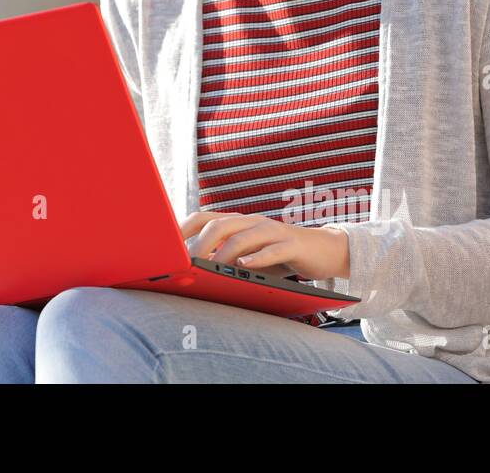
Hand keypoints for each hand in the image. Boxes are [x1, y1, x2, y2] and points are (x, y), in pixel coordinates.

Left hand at [179, 211, 350, 281]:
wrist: (323, 250)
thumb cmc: (278, 254)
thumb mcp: (248, 256)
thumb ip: (223, 259)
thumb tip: (192, 271)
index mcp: (238, 222)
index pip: (204, 217)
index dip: (183, 227)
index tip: (166, 244)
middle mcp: (251, 221)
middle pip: (220, 224)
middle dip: (200, 242)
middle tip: (186, 263)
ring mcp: (272, 230)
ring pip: (243, 235)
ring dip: (224, 252)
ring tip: (210, 267)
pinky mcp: (291, 244)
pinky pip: (272, 249)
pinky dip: (257, 257)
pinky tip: (245, 265)